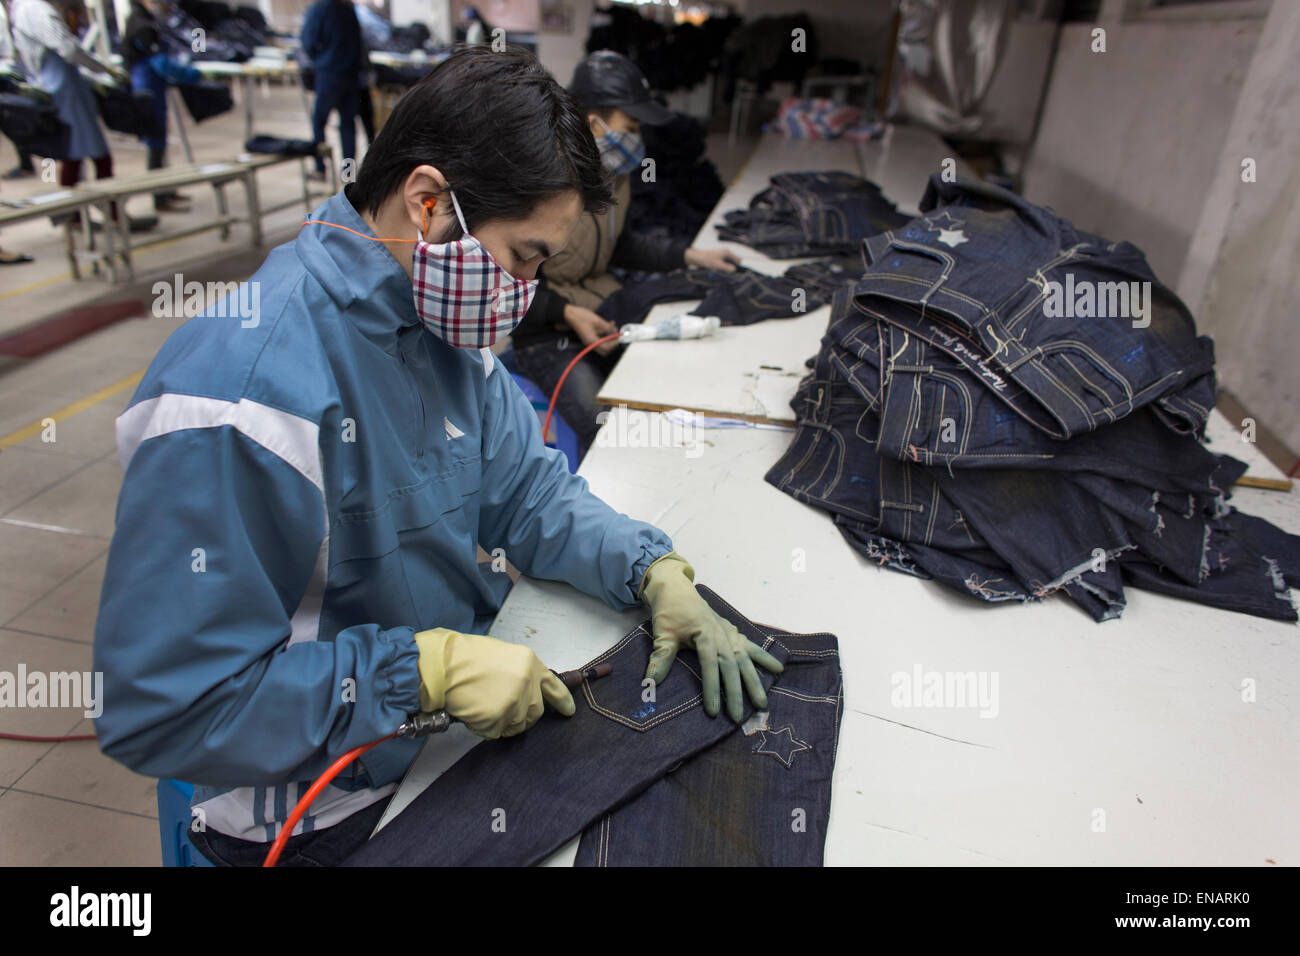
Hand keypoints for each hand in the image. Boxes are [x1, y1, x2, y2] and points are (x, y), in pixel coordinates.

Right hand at [412, 628, 574, 738]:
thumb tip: (524, 692)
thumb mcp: (503, 656)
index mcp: (530, 664)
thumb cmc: (466, 658)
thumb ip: (520, 674)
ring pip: (516, 725)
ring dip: (501, 722)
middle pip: (535, 712)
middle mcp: (527, 683)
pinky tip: (473, 711)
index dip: (562, 701)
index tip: (568, 712)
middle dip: (521, 716)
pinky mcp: (498, 718)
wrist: (444, 665)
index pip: (554, 687)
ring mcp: (514, 702)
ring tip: (482, 705)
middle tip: (501, 709)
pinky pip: (495, 732)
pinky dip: (483, 727)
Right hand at [563, 303, 618, 355]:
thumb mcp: (597, 321)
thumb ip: (607, 327)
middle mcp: (590, 344)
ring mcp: (589, 341)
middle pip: (605, 350)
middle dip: (613, 344)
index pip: (607, 348)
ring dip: (610, 340)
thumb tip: (615, 331)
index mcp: (592, 341)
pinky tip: (609, 327)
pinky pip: (599, 340)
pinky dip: (605, 336)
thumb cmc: (581, 317)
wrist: (570, 314)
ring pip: (602, 346)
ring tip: (614, 330)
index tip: (620, 336)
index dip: (615, 343)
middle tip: (618, 336)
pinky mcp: (589, 338)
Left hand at [637, 552, 782, 720]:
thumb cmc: (669, 611)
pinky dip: (763, 657)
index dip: (712, 688)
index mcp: (705, 633)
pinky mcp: (732, 632)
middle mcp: (722, 633)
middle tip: (738, 717)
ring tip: (762, 702)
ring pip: (745, 659)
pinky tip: (777, 669)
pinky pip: (750, 646)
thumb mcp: (662, 633)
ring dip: (754, 681)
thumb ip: (661, 657)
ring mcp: (729, 632)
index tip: (714, 711)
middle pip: (732, 666)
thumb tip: (651, 682)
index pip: (710, 665)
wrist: (676, 589)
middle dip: (736, 692)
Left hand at [684, 247, 740, 272]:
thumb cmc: (707, 260)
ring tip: (728, 277)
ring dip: (729, 270)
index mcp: (727, 253)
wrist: (696, 258)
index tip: (741, 275)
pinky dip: (725, 269)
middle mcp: (726, 253)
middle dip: (734, 269)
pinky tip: (723, 274)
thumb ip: (726, 268)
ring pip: (729, 264)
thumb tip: (734, 270)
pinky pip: (725, 265)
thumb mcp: (717, 265)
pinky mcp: (719, 259)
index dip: (740, 267)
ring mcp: (722, 256)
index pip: (738, 260)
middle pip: (734, 262)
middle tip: (734, 277)